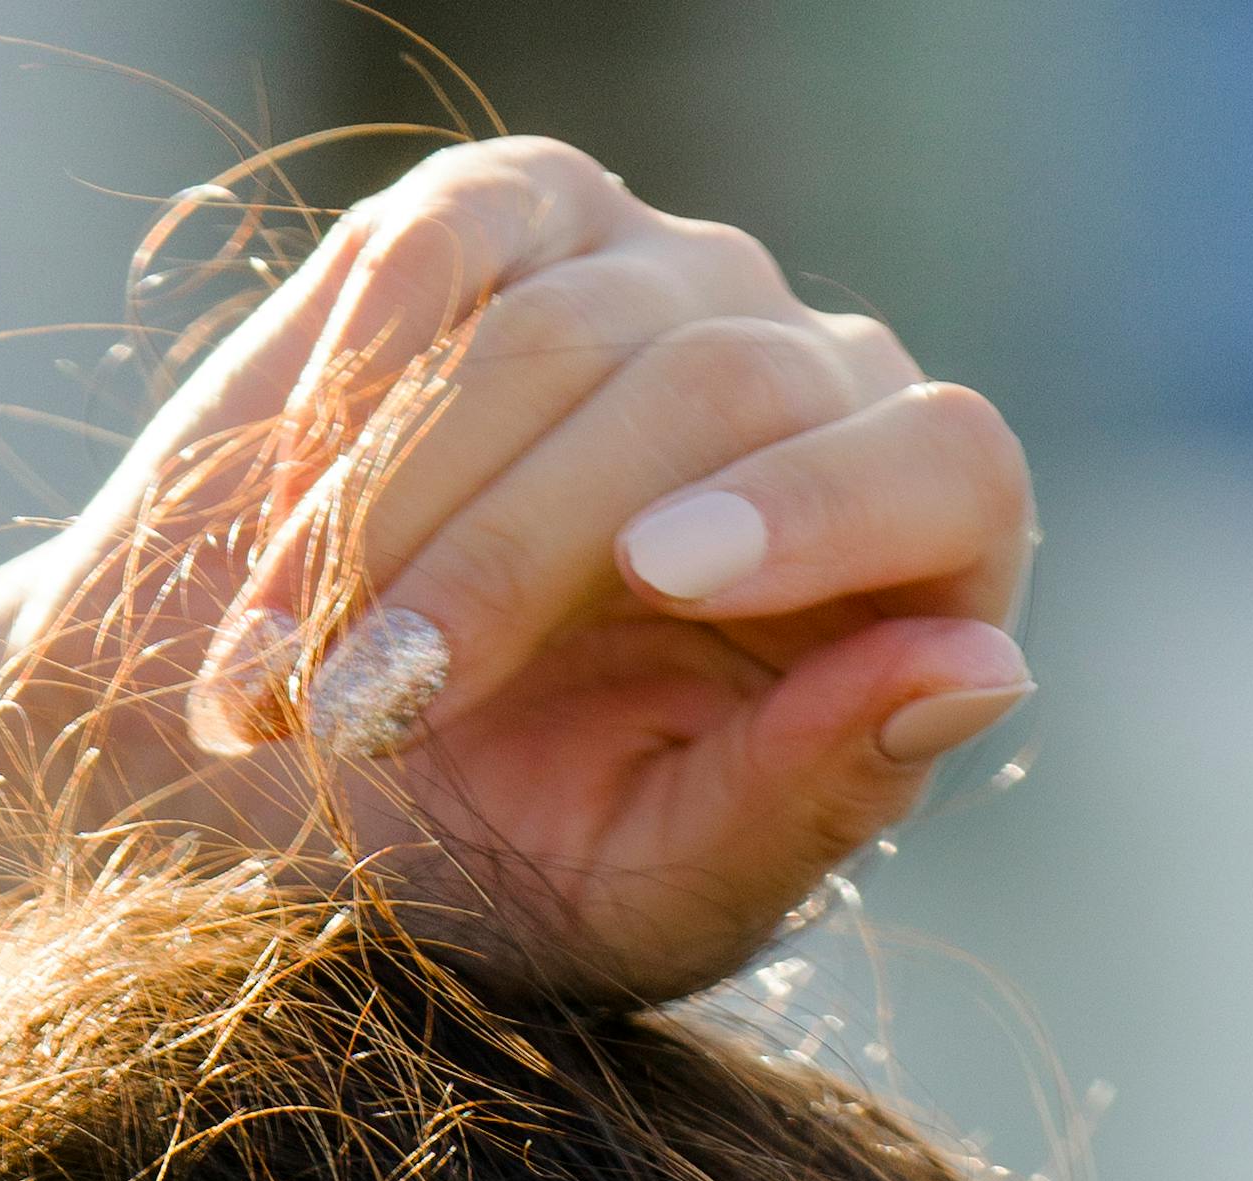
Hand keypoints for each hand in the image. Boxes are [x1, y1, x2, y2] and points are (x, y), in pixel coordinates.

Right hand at [6, 140, 1034, 999]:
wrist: (268, 800)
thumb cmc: (489, 870)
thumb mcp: (653, 893)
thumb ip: (812, 798)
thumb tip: (984, 669)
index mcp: (896, 557)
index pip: (944, 463)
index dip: (817, 505)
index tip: (662, 575)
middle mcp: (805, 387)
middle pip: (720, 391)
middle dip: (517, 561)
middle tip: (369, 717)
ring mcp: (662, 280)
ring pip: (564, 329)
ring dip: (393, 518)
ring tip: (278, 693)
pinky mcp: (517, 214)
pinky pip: (461, 235)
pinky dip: (359, 380)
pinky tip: (282, 530)